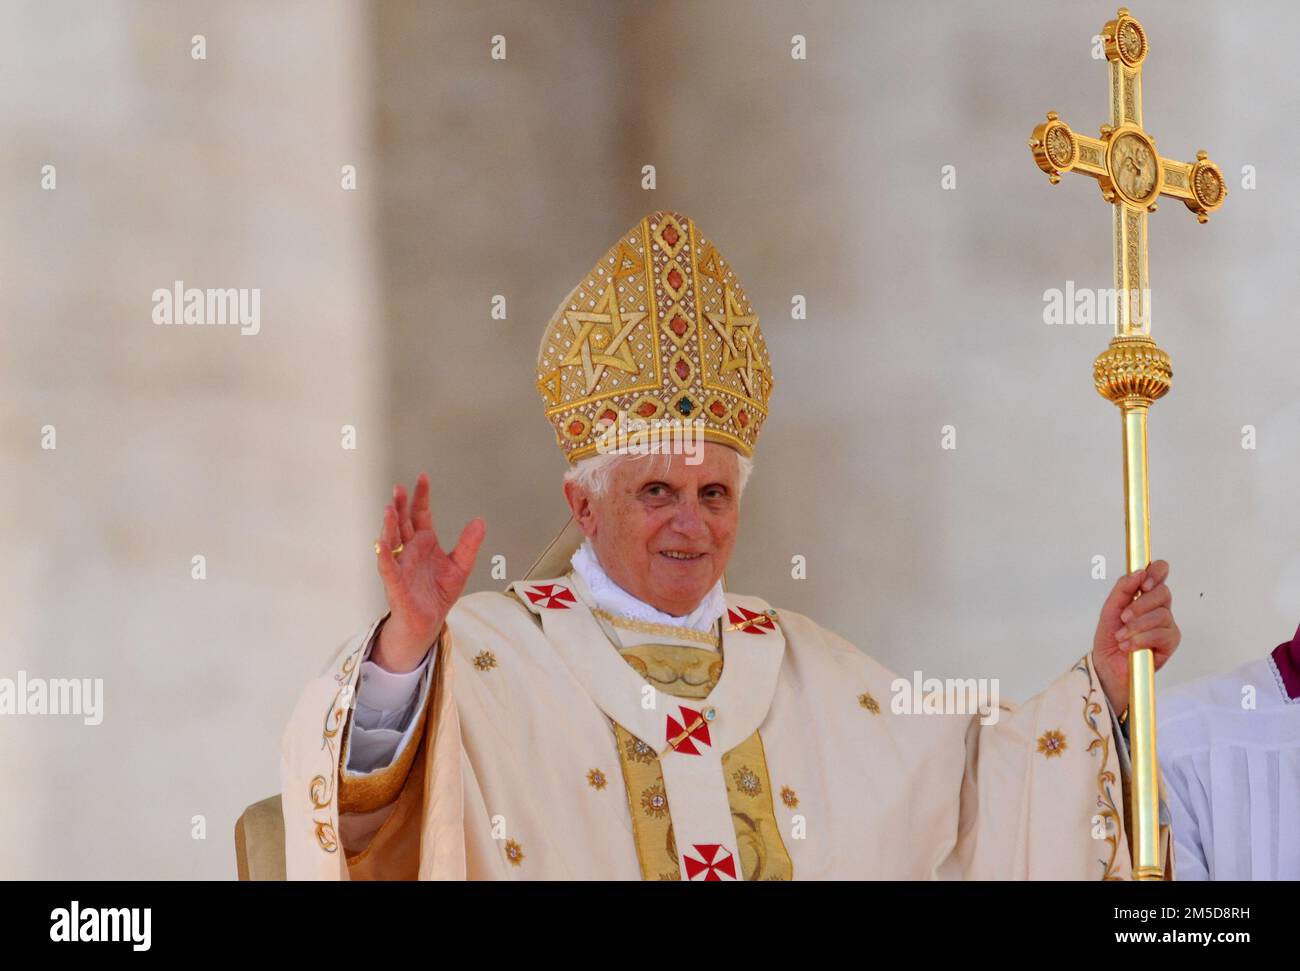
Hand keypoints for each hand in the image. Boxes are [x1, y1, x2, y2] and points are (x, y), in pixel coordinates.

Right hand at [371, 472, 484, 672]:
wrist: (429, 622)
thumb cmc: (439, 593)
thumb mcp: (460, 566)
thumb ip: (469, 545)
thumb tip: (480, 521)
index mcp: (425, 542)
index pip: (420, 513)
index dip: (421, 496)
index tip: (422, 477)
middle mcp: (409, 549)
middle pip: (402, 522)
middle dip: (400, 505)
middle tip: (398, 488)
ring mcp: (400, 565)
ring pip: (391, 540)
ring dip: (389, 525)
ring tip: (389, 510)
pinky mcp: (395, 583)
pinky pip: (387, 567)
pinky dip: (383, 555)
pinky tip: (381, 543)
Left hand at [1091, 559, 1180, 714]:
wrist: (1108, 664)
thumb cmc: (1111, 636)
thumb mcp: (1110, 609)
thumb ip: (1123, 588)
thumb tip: (1138, 572)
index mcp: (1145, 595)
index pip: (1160, 572)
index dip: (1156, 572)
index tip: (1144, 583)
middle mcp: (1159, 607)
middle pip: (1163, 593)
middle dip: (1140, 605)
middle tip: (1124, 617)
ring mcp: (1167, 624)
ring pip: (1162, 614)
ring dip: (1137, 626)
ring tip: (1122, 636)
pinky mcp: (1170, 642)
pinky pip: (1162, 634)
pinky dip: (1142, 639)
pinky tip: (1130, 646)